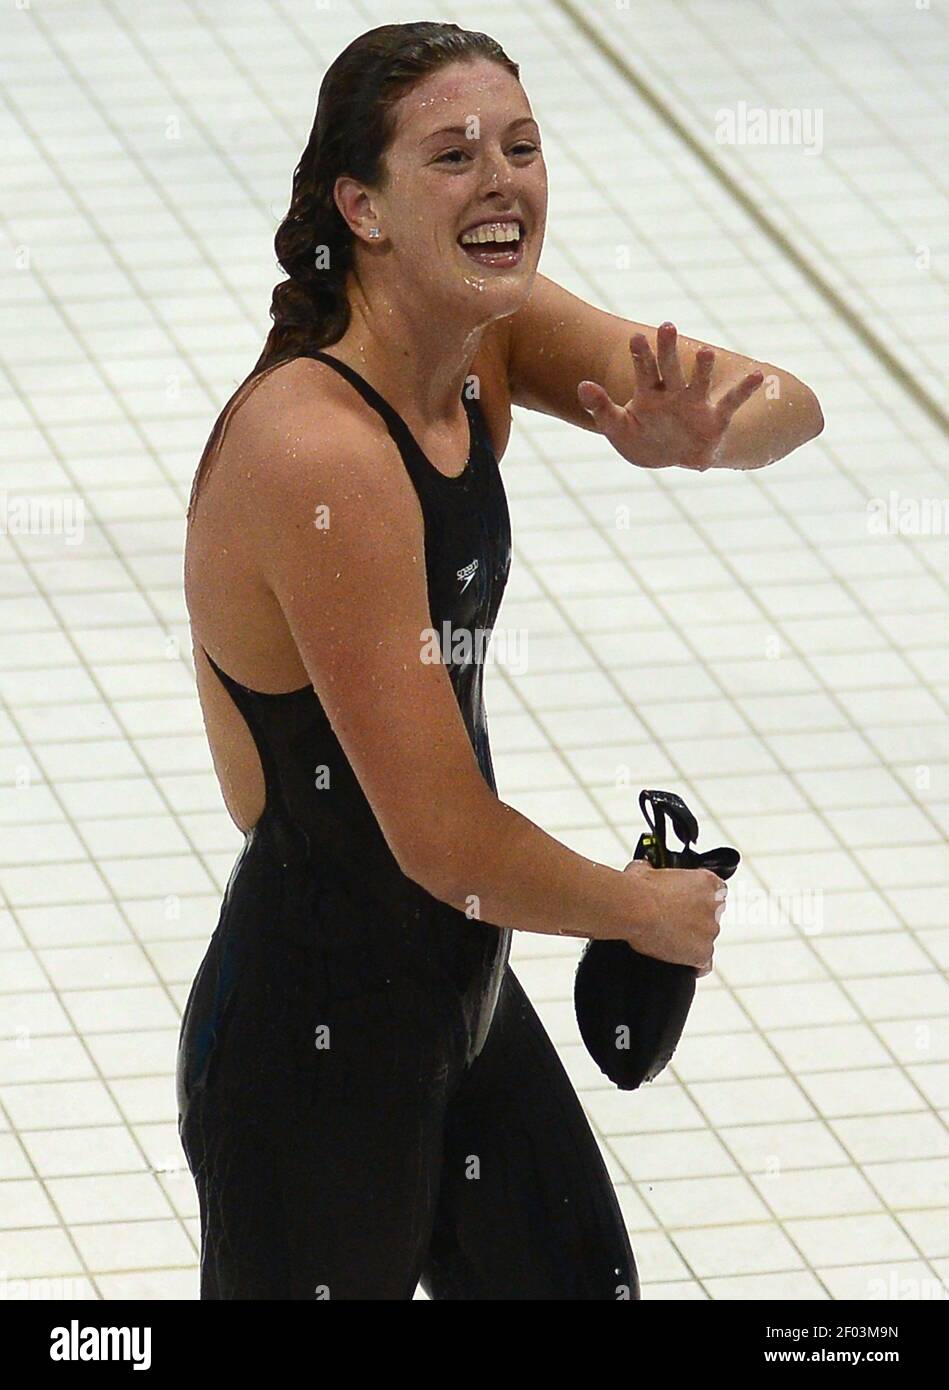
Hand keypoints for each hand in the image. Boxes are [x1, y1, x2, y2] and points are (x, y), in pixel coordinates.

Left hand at [577, 321, 764, 471]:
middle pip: (670, 367)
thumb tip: (581, 386)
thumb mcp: (617, 428)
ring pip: (699, 381)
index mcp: (648, 393)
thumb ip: (601, 408)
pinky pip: (731, 402)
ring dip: (703, 368)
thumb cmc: (641, 440)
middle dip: (668, 349)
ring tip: (705, 353)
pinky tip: (759, 375)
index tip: (636, 338)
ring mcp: (695, 404)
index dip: (641, 355)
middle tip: (667, 326)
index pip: (644, 370)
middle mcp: (673, 393)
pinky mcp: (715, 419)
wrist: (670, 460)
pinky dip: (744, 390)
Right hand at [621, 859, 724, 971]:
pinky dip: (694, 965)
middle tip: (675, 921)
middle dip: (697, 920)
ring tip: (669, 941)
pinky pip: (704, 964)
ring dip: (692, 940)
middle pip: (713, 916)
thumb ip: (652, 869)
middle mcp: (715, 906)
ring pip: (706, 939)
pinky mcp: (702, 953)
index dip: (701, 898)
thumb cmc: (639, 888)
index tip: (689, 902)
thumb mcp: (645, 869)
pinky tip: (684, 964)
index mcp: (707, 882)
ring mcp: (710, 931)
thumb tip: (644, 867)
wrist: (634, 910)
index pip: (717, 891)